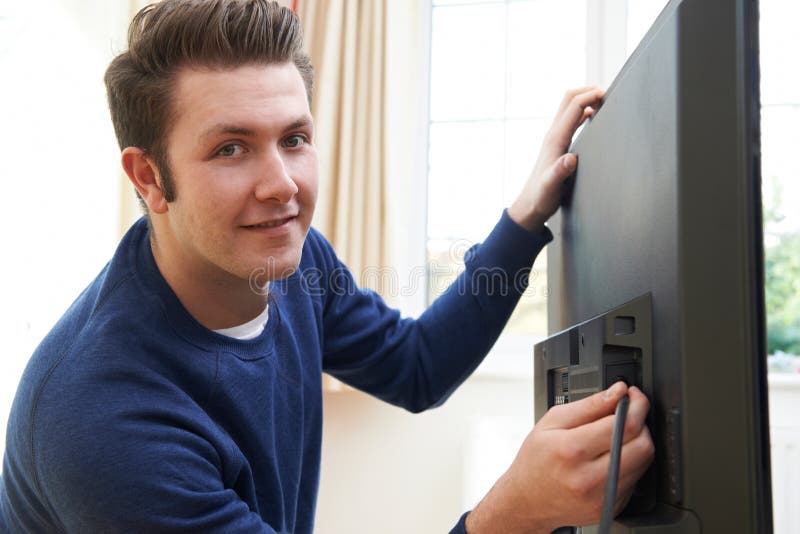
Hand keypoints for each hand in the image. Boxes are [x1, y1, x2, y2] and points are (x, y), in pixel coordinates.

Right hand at [465, 382, 653, 533]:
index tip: (633, 396)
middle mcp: (589, 477)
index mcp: (572, 449)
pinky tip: (611, 458)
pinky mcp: (610, 508)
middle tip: (630, 414)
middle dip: (642, 423)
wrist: (526, 501)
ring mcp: (601, 497)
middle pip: (643, 445)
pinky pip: (635, 479)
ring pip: (644, 463)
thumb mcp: (552, 422)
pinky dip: (629, 463)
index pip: (624, 424)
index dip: (636, 405)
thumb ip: (588, 405)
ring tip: (617, 436)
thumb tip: (617, 391)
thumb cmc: (536, 460)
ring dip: (637, 443)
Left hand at [507, 86, 604, 231]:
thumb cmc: (541, 197)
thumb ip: (560, 172)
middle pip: (569, 99)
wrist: (531, 205)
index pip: (573, 106)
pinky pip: (572, 120)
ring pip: (570, 108)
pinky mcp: (559, 144)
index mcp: (555, 138)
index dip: (590, 95)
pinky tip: (593, 117)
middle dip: (587, 90)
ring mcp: (556, 138)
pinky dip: (584, 112)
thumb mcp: (551, 186)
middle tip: (607, 92)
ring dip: (586, 99)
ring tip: (604, 100)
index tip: (607, 94)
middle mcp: (554, 134)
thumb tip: (570, 159)